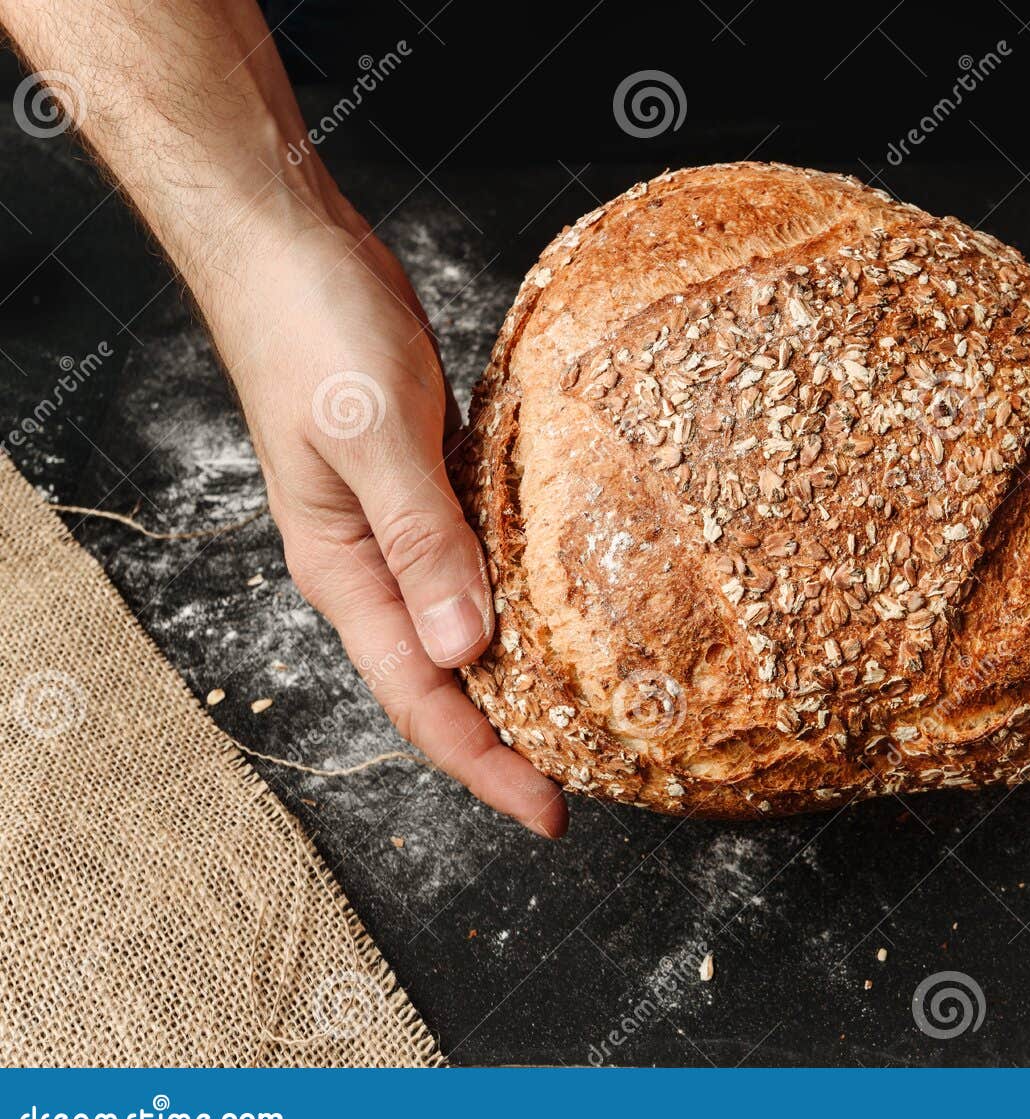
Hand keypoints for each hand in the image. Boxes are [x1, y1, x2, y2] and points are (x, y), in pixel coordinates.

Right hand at [202, 196, 567, 836]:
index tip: (550, 813)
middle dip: (509, 740)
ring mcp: (402, 527)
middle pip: (446, 680)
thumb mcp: (372, 436)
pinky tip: (570, 608)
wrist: (291, 249)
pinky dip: (521, 597)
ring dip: (519, 675)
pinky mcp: (429, 487)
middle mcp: (373, 567)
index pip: (422, 698)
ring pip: (464, 626)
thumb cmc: (315, 330)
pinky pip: (478, 562)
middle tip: (592, 780)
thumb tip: (467, 647)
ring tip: (591, 717)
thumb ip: (420, 539)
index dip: (484, 764)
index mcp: (346, 573)